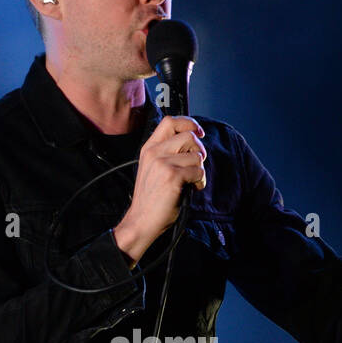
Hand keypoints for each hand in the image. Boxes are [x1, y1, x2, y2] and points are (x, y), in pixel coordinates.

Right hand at [113, 115, 205, 264]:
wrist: (141, 221)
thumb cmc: (151, 198)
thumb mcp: (153, 168)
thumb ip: (168, 152)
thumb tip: (194, 141)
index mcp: (149, 148)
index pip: (170, 121)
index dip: (189, 124)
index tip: (198, 133)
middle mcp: (155, 152)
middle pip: (189, 136)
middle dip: (199, 151)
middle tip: (195, 165)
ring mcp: (163, 164)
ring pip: (197, 155)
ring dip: (200, 170)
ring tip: (192, 181)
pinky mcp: (173, 176)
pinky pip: (198, 171)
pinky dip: (200, 181)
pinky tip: (192, 189)